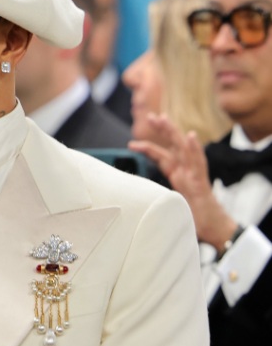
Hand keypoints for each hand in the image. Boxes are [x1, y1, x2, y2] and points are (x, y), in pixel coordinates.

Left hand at [129, 113, 236, 248]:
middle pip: (173, 146)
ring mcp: (194, 176)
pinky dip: (194, 149)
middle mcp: (186, 171)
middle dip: (162, 130)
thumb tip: (136, 204)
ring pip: (184, 149)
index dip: (148, 148)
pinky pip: (198, 163)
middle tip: (150, 116)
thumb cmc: (193, 219)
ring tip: (164, 119)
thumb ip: (155, 201)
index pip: (162, 157)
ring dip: (174, 133)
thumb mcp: (167, 207)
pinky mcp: (200, 183)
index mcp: (178, 175)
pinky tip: (191, 137)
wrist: (212, 229)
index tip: (132, 143)